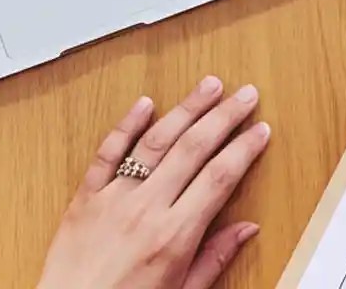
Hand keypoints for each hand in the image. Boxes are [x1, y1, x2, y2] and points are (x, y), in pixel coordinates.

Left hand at [38, 77, 270, 288]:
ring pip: (156, 141)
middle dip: (224, 116)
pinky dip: (126, 125)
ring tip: (208, 87)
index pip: (220, 177)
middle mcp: (146, 209)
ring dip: (186, 110)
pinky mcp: (85, 198)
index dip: (244, 149)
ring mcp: (113, 199)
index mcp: (174, 236)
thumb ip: (214, 259)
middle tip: (245, 94)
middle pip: (194, 149)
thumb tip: (246, 230)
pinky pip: (107, 153)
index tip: (260, 130)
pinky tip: (144, 104)